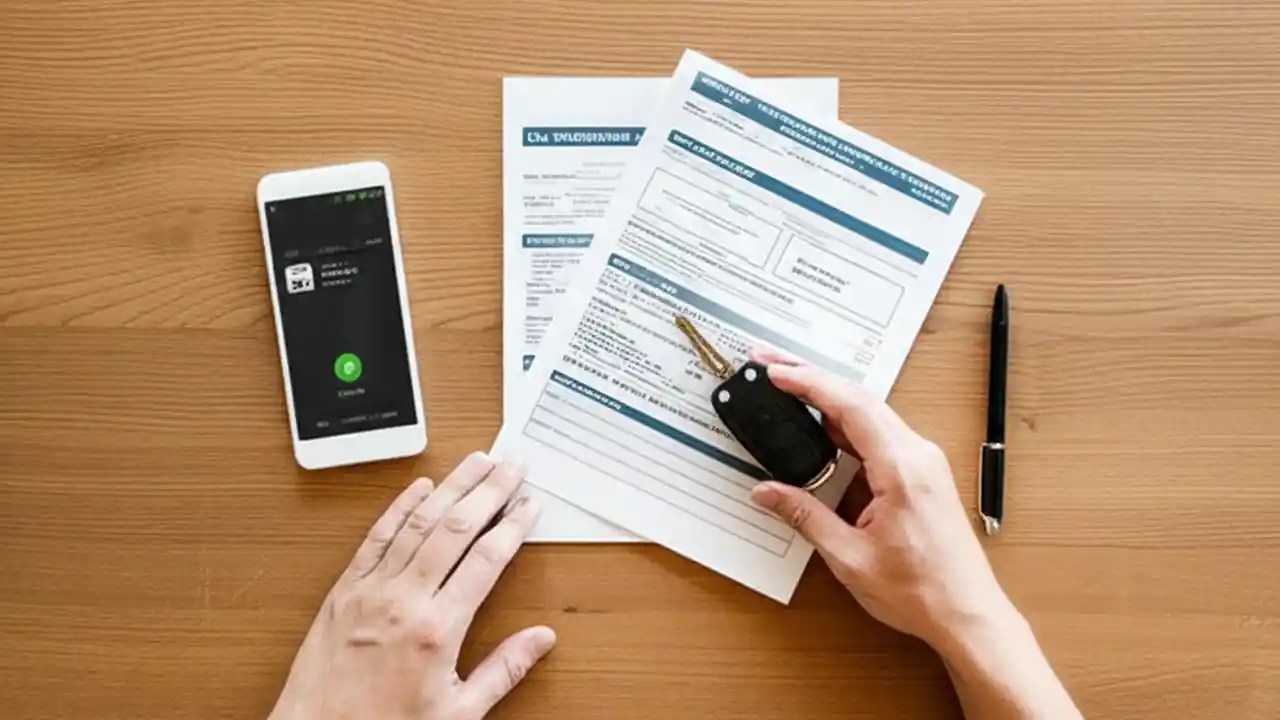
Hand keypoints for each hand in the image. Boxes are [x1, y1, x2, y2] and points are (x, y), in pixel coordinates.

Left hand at [269, 453, 554, 719]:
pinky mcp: (345, 590)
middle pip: (456, 529)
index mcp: (437, 630)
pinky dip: (400, 508)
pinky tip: (420, 487)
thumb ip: (504, 671)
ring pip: (419, 523)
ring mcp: (371, 590)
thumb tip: (541, 640)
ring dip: (451, 487)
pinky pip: (377, 537)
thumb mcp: (457, 713)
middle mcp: (404, 600)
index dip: (513, 526)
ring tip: (476, 462)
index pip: (487, 560)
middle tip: (512, 465)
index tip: (529, 505)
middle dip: (489, 491)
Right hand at [747, 348, 1014, 649]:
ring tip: (787, 390)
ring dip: (828, 401)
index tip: (777, 372)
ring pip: (869, 414)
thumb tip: (767, 492)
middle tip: (771, 367)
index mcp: (902, 470)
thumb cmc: (922, 592)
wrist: (968, 613)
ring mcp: (923, 462)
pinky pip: (879, 434)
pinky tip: (821, 428)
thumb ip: (804, 517)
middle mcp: (918, 456)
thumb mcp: (849, 557)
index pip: (851, 406)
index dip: (809, 382)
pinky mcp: (921, 473)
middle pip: (859, 399)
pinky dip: (845, 425)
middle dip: (812, 379)